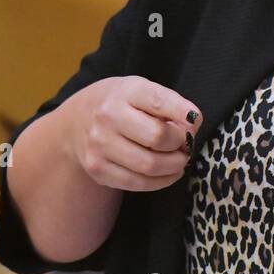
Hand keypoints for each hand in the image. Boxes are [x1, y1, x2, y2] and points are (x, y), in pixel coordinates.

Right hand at [58, 75, 201, 192]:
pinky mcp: (97, 169)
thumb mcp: (142, 90)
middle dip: (180, 143)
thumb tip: (193, 125)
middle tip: (185, 143)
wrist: (77, 120)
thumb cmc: (121, 103)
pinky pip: (138, 183)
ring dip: (174, 166)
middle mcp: (108, 117)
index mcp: (125, 91)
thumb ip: (169, 104)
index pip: (159, 101)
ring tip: (180, 159)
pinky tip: (168, 172)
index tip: (195, 119)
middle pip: (157, 137)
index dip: (183, 113)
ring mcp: (99, 145)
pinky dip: (161, 181)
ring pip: (150, 165)